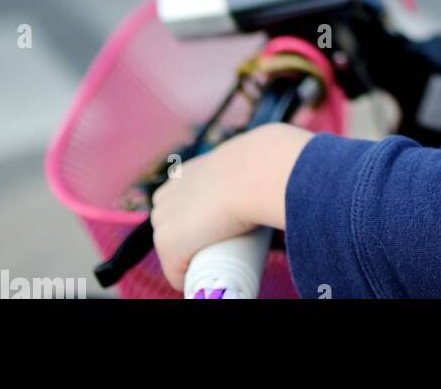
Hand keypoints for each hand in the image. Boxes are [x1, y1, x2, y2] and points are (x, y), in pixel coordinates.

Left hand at [149, 123, 314, 292]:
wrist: (255, 171)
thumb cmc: (262, 164)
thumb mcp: (250, 158)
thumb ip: (257, 160)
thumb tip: (276, 162)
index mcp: (182, 176)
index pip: (184, 209)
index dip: (202, 225)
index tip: (224, 232)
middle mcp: (166, 196)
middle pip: (179, 232)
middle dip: (196, 244)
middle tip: (228, 247)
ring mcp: (163, 220)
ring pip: (177, 253)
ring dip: (195, 261)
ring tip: (223, 262)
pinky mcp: (168, 243)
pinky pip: (176, 275)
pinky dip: (189, 282)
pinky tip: (206, 279)